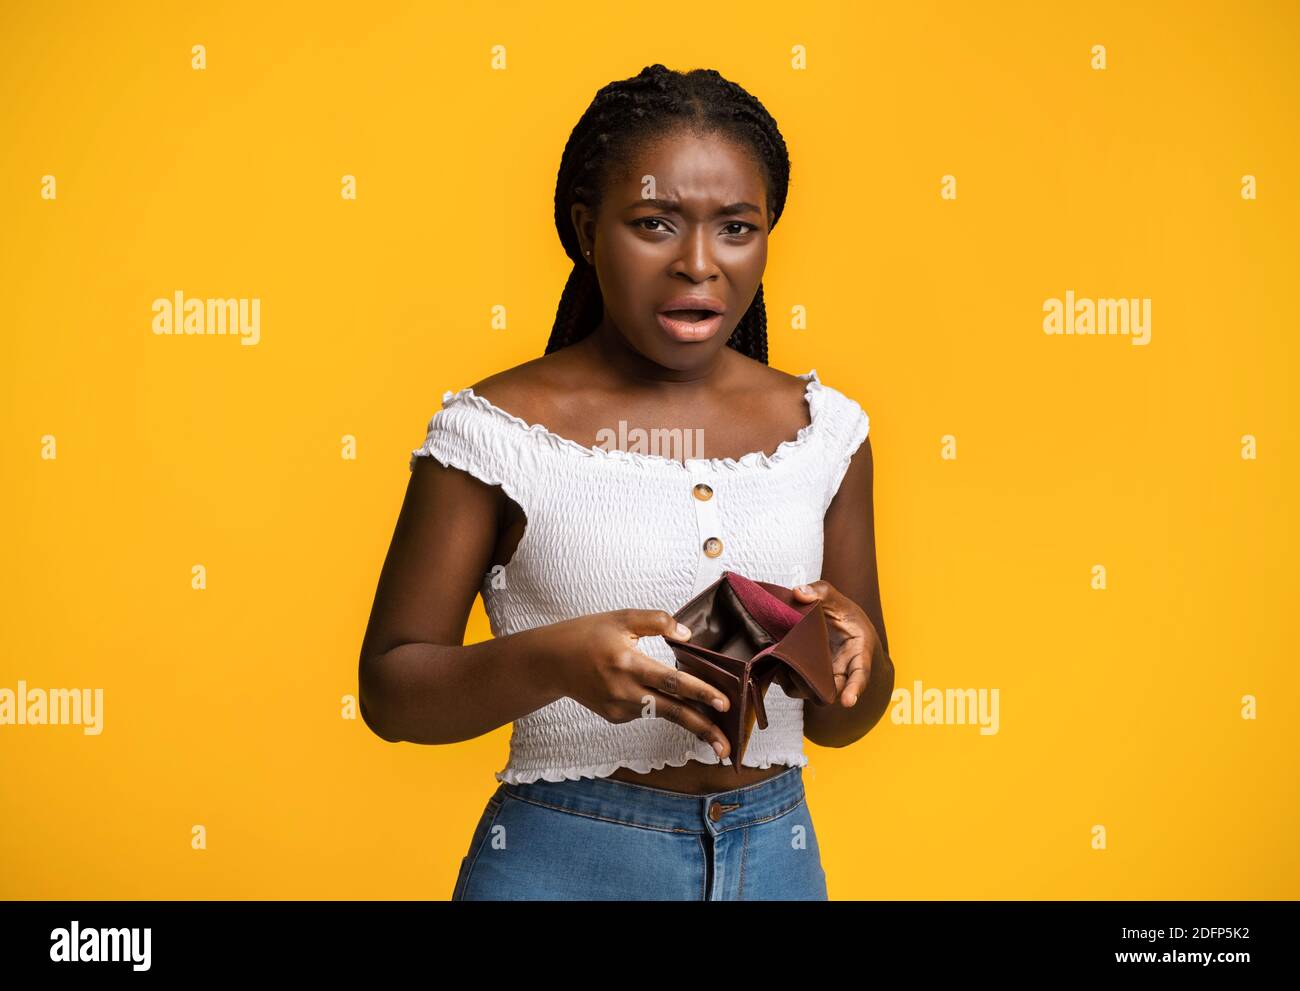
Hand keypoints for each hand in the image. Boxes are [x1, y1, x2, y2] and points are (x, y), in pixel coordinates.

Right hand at [540, 609, 733, 758]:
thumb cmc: (588, 635)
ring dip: (689, 722)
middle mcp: (624, 691)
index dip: (700, 692)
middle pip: (672, 712)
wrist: (552, 661)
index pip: (672, 681)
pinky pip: (646, 711)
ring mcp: (619, 708)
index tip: (724, 704)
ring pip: (662, 712)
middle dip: (703, 729)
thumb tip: (687, 635)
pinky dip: (659, 705)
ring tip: (715, 736)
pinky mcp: (615, 716)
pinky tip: (660, 696)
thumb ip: (657, 621)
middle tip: (727, 746)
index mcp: (628, 664)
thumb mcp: (622, 618)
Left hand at [775, 580, 879, 706]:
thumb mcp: (835, 598)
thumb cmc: (843, 615)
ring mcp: (825, 676)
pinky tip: (773, 666)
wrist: (838, 625)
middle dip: (816, 689)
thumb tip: (798, 593)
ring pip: (811, 691)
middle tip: (797, 676)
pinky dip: (785, 678)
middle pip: (832, 689)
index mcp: (858, 652)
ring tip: (781, 668)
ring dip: (797, 684)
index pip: (861, 674)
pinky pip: (796, 685)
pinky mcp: (808, 676)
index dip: (855, 688)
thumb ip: (819, 592)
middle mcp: (843, 670)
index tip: (848, 702)